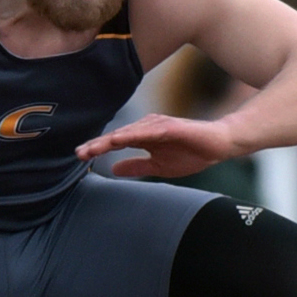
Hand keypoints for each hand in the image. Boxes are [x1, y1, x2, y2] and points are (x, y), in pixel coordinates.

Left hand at [76, 114, 235, 177]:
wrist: (218, 145)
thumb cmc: (191, 153)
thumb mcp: (158, 166)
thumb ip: (136, 165)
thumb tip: (113, 170)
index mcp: (142, 138)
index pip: (114, 143)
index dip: (97, 149)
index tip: (78, 157)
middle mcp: (146, 128)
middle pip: (117, 136)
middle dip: (97, 145)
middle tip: (78, 153)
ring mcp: (157, 126)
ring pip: (129, 133)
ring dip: (110, 140)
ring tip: (93, 148)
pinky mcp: (171, 127)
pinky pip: (149, 131)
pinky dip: (133, 135)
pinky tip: (120, 139)